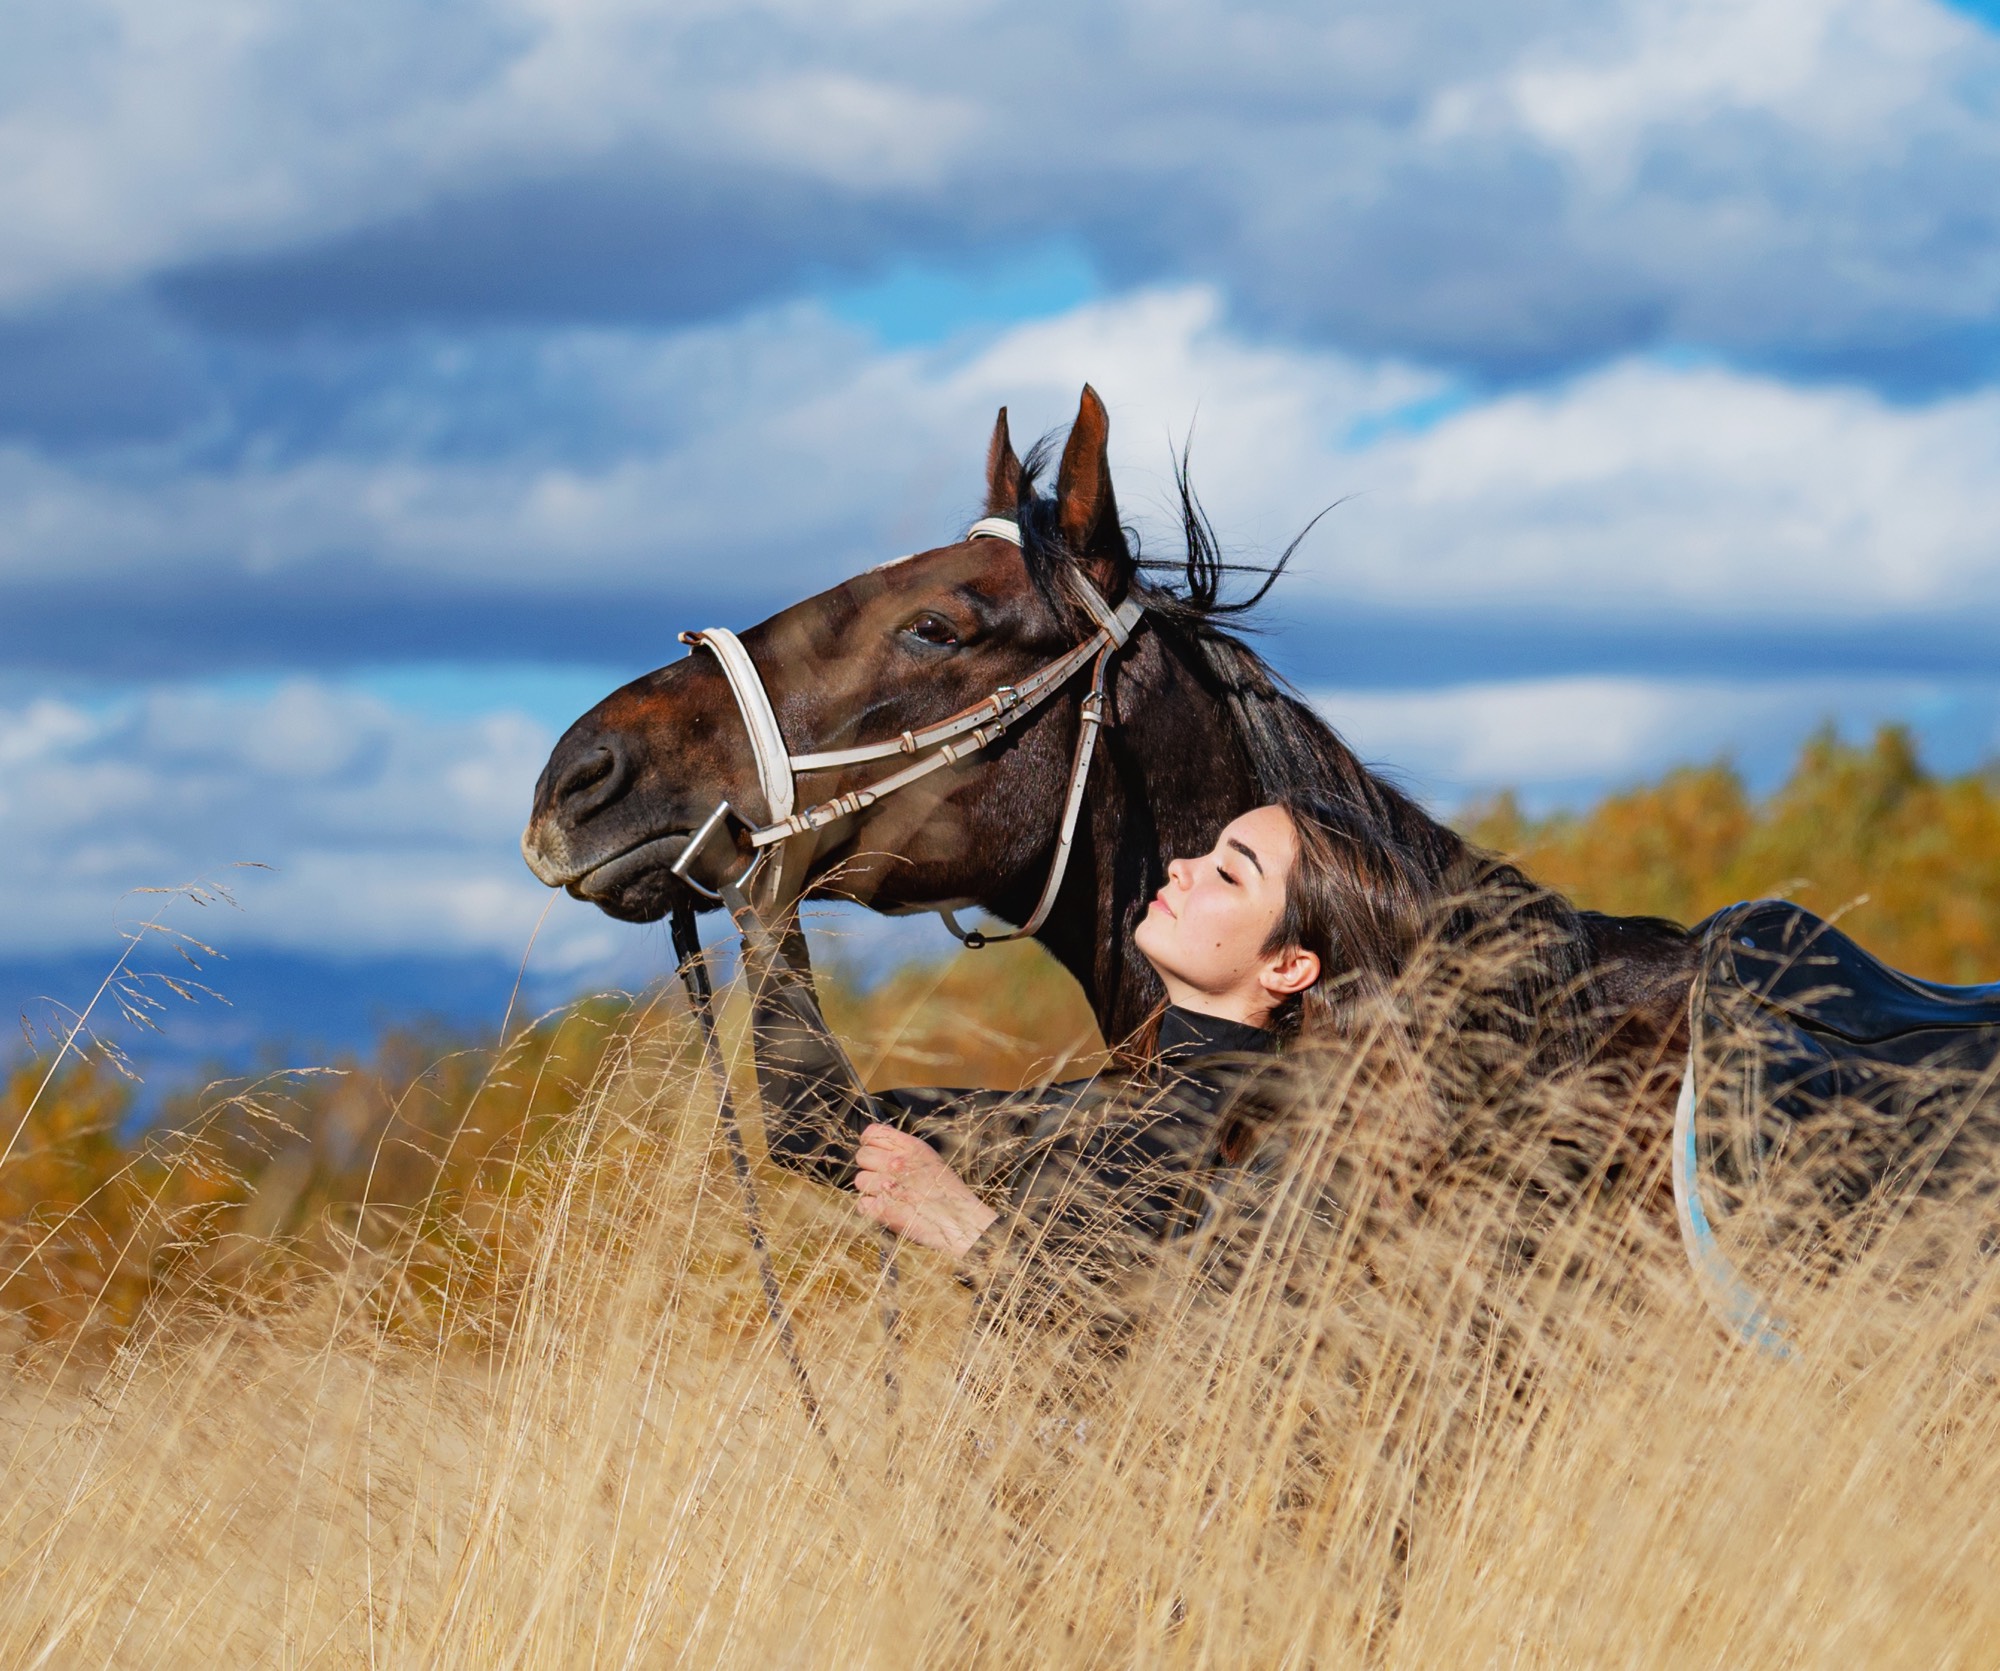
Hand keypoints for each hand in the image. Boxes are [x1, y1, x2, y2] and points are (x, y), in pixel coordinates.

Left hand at [852, 1124, 998, 1256]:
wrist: (960, 1223)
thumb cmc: (948, 1194)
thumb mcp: (930, 1159)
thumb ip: (904, 1150)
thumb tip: (878, 1146)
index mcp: (910, 1147)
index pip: (871, 1133)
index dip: (870, 1143)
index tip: (876, 1153)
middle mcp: (896, 1162)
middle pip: (862, 1156)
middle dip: (870, 1167)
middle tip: (886, 1179)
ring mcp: (887, 1186)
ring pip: (859, 1180)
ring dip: (871, 1190)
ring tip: (891, 1196)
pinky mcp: (881, 1209)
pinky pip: (861, 1204)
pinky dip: (871, 1209)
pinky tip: (888, 1209)